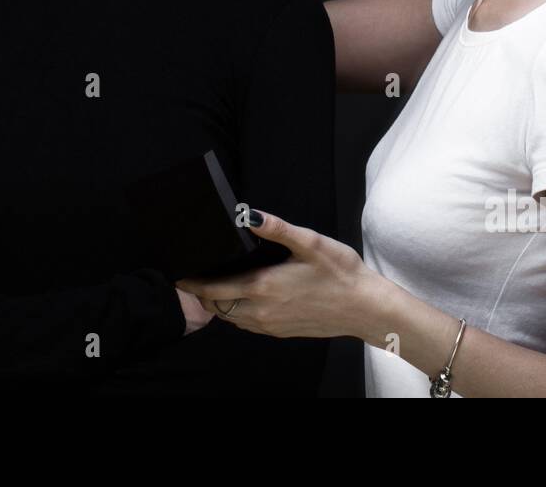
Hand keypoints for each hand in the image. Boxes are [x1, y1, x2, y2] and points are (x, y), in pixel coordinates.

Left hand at [176, 210, 379, 339]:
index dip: (193, 282)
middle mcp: (261, 310)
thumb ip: (277, 228)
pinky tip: (243, 299)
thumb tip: (249, 214)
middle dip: (202, 293)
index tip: (180, 274)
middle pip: (217, 306)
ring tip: (213, 286)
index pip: (213, 289)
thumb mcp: (311, 243)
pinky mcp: (281, 331)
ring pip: (230, 318)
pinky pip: (247, 325)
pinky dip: (236, 314)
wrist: (365, 308)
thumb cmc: (341, 272)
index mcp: (262, 287)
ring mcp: (270, 324)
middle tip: (193, 277)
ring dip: (219, 304)